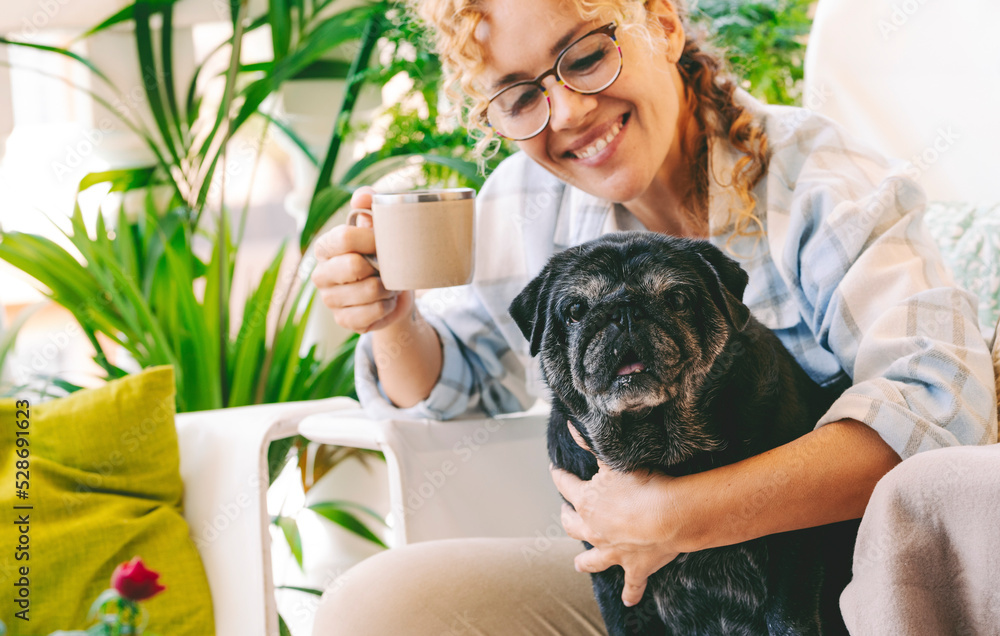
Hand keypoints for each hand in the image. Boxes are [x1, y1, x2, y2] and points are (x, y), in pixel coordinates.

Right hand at [311, 186, 414, 332]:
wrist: (394, 290)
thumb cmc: (383, 253)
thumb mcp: (379, 226)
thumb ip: (370, 206)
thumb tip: (362, 196)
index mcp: (325, 246)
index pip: (344, 238)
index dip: (370, 239)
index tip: (383, 241)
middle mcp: (320, 274)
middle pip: (354, 266)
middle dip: (380, 267)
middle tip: (387, 266)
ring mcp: (329, 300)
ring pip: (369, 291)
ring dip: (387, 288)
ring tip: (388, 283)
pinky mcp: (344, 321)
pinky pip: (372, 314)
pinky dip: (386, 306)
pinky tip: (385, 301)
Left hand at [551, 422, 680, 606]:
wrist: (668, 516)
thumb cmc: (642, 484)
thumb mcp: (613, 459)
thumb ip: (591, 443)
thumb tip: (571, 425)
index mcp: (587, 502)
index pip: (566, 485)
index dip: (560, 476)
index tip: (555, 470)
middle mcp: (594, 530)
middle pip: (572, 526)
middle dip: (567, 518)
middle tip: (564, 513)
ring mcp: (613, 552)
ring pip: (592, 561)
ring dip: (585, 562)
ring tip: (578, 563)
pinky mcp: (634, 567)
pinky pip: (631, 585)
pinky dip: (630, 593)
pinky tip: (629, 601)